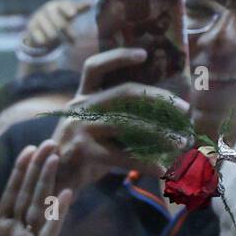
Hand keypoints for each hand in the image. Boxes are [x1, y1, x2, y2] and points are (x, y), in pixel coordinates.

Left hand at [0, 141, 71, 235]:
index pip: (12, 196)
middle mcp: (19, 234)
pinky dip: (56, 215)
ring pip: (39, 208)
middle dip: (38, 170)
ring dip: (47, 183)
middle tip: (49, 144)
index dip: (19, 174)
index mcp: (1, 231)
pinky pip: (48, 233)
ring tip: (55, 158)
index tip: (26, 151)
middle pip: (29, 195)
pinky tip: (64, 196)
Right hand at [21, 0, 90, 56]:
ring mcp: (38, 18)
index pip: (63, 5)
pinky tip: (46, 42)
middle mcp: (47, 9)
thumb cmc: (58, 17)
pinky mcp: (31, 28)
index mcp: (57, 4)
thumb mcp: (68, 13)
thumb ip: (79, 8)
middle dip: (66, 31)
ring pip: (50, 32)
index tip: (73, 14)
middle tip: (74, 41)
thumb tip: (92, 3)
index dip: (68, 9)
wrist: (37, 25)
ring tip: (56, 40)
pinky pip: (40, 38)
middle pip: (59, 22)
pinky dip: (44, 41)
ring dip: (55, 38)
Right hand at [54, 47, 190, 192]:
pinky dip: (144, 164)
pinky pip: (121, 156)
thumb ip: (116, 116)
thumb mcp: (92, 128)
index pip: (94, 67)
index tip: (144, 55)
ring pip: (127, 124)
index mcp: (81, 97)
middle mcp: (79, 108)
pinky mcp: (83, 151)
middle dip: (159, 99)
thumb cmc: (78, 155)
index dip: (118, 57)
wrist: (51, 181)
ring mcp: (80, 128)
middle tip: (184, 110)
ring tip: (180, 143)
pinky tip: (161, 170)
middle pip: (124, 92)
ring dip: (159, 133)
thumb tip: (160, 114)